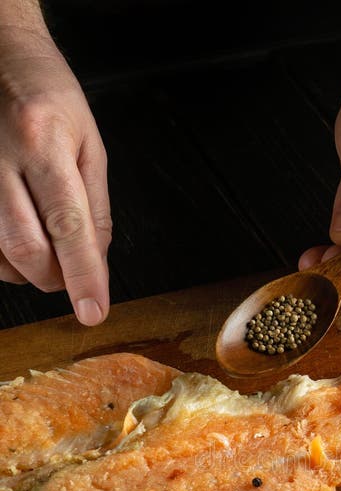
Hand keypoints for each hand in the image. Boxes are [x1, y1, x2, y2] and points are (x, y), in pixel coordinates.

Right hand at [0, 29, 110, 323]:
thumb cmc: (46, 94)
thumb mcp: (89, 144)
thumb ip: (96, 209)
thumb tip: (97, 264)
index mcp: (43, 142)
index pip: (68, 226)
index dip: (83, 276)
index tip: (94, 311)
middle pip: (27, 249)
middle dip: (55, 277)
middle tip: (71, 274)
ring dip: (29, 270)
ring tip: (45, 244)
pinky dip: (3, 259)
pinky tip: (18, 238)